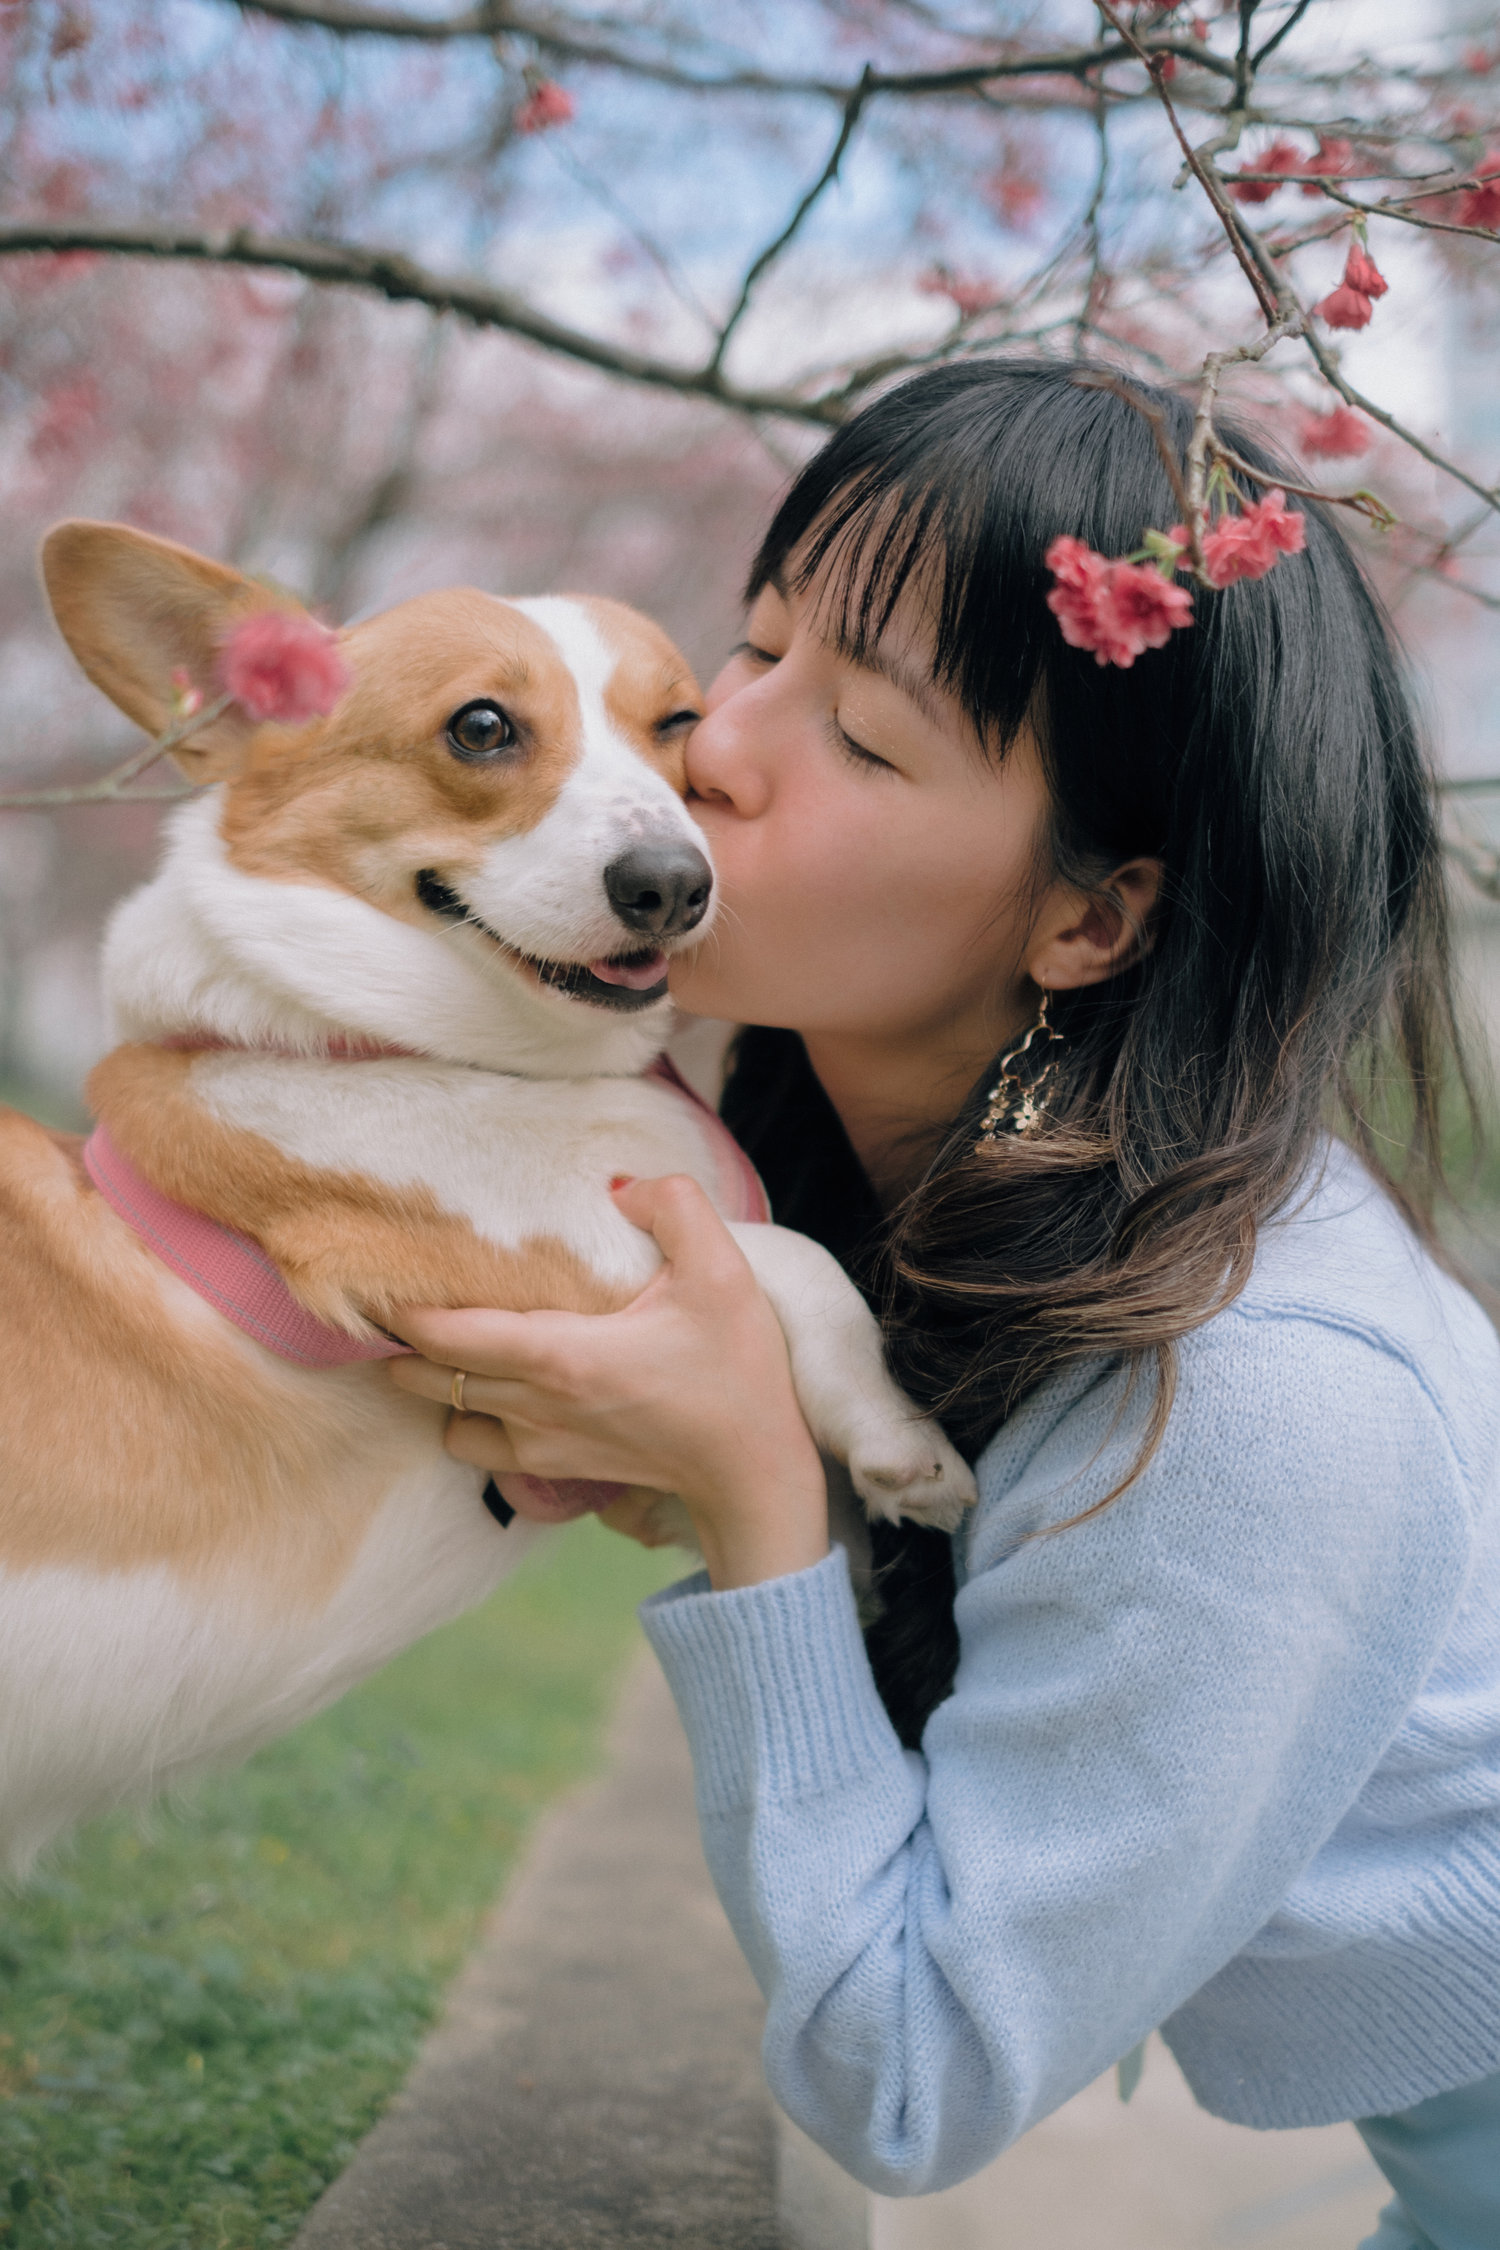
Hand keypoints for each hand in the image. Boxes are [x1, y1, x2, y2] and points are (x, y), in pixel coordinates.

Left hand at [385, 1177, 829, 1589]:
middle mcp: (536, 1407)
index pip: (449, 1334)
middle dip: (402, 1342)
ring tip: (437, 1347)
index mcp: (562, 1356)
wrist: (754, 1470)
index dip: (403, 1309)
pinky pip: (481, 1450)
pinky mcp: (555, 1472)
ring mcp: (540, 1448)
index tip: (378, 1278)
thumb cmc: (737, 1372)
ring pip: (448, 1420)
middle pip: (429, 1377)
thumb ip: (672, 1207)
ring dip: (432, 1387)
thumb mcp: (722, 1272)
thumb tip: (618, 1185)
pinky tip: (488, 1394)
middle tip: (388, 1302)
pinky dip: (468, 1424)